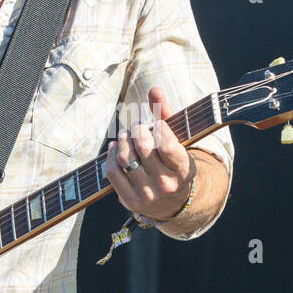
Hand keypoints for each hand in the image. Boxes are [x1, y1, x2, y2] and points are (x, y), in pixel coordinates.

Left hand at [104, 88, 195, 222]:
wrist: (171, 203)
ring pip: (124, 157)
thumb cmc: (172, 163)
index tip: (157, 124)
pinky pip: (112, 171)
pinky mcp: (130, 200)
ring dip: (122, 140)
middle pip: (143, 146)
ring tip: (126, 135)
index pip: (167, 144)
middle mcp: (165, 184)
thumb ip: (167, 115)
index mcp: (182, 169)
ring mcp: (147, 194)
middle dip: (137, 130)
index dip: (158, 127)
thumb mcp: (177, 142)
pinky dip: (110, 155)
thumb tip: (154, 89)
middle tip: (138, 127)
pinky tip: (115, 147)